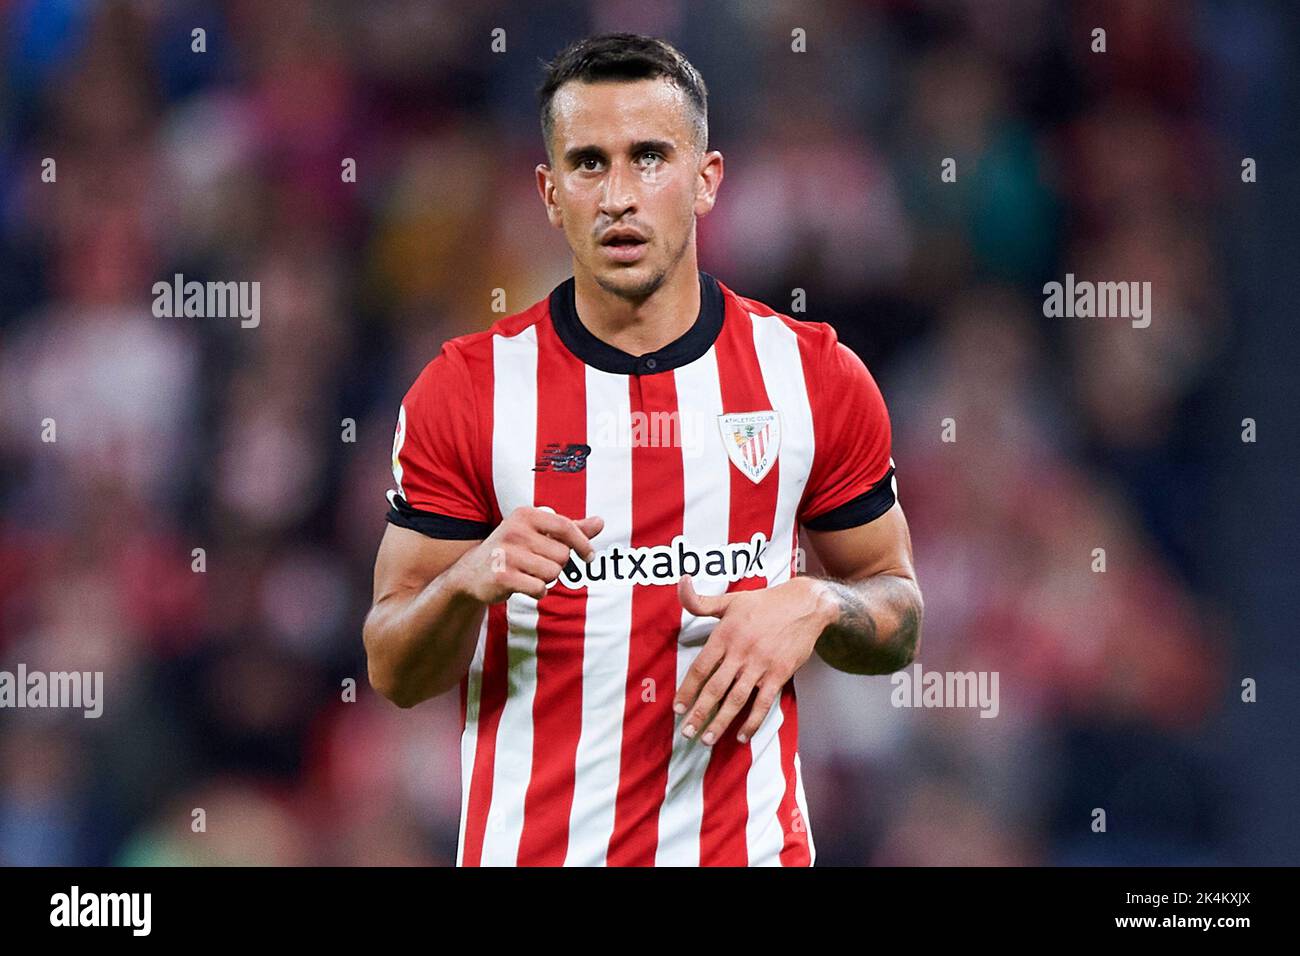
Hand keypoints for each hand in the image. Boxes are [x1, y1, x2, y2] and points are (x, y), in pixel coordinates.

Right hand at [456, 506, 603, 603]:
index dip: (583, 543)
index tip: (589, 556)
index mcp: (525, 515)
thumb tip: (601, 522)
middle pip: (562, 554)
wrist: (472, 572)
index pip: (565, 526)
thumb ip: (570, 528)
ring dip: (547, 579)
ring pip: (553, 573)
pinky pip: (539, 588)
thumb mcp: (538, 533)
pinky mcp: (502, 577)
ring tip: (529, 574)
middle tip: (538, 564)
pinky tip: (524, 586)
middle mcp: (514, 531)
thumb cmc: (514, 550)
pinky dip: (538, 592)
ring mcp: (507, 554)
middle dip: (557, 564)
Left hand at [673, 574, 835, 745]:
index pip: (700, 667)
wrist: (804, 604)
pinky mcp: (779, 673)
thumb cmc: (763, 603)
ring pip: (737, 699)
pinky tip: (742, 736)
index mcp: (725, 634)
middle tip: (687, 732)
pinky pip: (763, 702)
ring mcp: (761, 664)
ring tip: (707, 739)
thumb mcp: (730, 600)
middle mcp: (741, 651)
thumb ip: (700, 601)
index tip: (678, 708)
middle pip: (715, 688)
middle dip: (699, 713)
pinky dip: (752, 721)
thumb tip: (681, 582)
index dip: (687, 689)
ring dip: (721, 722)